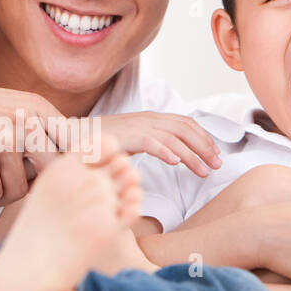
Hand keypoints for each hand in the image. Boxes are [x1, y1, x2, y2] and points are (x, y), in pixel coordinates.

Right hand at [0, 79, 64, 210]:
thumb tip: (72, 158)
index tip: (47, 181)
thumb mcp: (7, 106)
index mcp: (36, 106)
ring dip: (2, 198)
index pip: (73, 146)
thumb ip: (37, 126)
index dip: (65, 169)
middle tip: (13, 191)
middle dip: (32, 188)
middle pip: (51, 172)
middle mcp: (25, 120)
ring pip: (19, 189)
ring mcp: (4, 138)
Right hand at [82, 112, 222, 176]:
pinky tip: (176, 163)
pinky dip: (165, 151)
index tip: (215, 154)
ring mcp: (137, 126)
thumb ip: (151, 143)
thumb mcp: (131, 140)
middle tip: (217, 165)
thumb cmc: (102, 142)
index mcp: (151, 118)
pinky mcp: (125, 136)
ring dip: (192, 154)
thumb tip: (171, 155)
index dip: (203, 137)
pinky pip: (150, 142)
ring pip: (173, 137)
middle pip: (185, 128)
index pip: (185, 123)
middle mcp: (147, 119)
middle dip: (205, 146)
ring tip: (203, 171)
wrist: (72, 135)